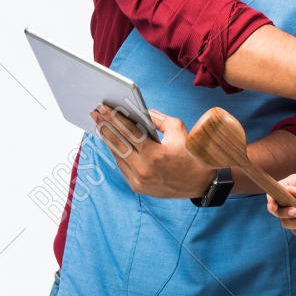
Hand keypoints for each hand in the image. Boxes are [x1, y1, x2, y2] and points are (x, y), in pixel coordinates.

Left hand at [90, 104, 213, 199]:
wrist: (200, 183)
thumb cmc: (190, 153)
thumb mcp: (178, 130)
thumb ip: (157, 119)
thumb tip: (139, 112)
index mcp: (154, 155)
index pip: (129, 133)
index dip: (115, 119)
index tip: (104, 108)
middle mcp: (144, 170)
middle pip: (118, 144)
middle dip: (105, 126)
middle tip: (95, 113)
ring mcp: (139, 180)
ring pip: (117, 156)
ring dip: (107, 139)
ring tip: (99, 125)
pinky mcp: (137, 187)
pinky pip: (122, 166)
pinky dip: (116, 152)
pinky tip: (111, 141)